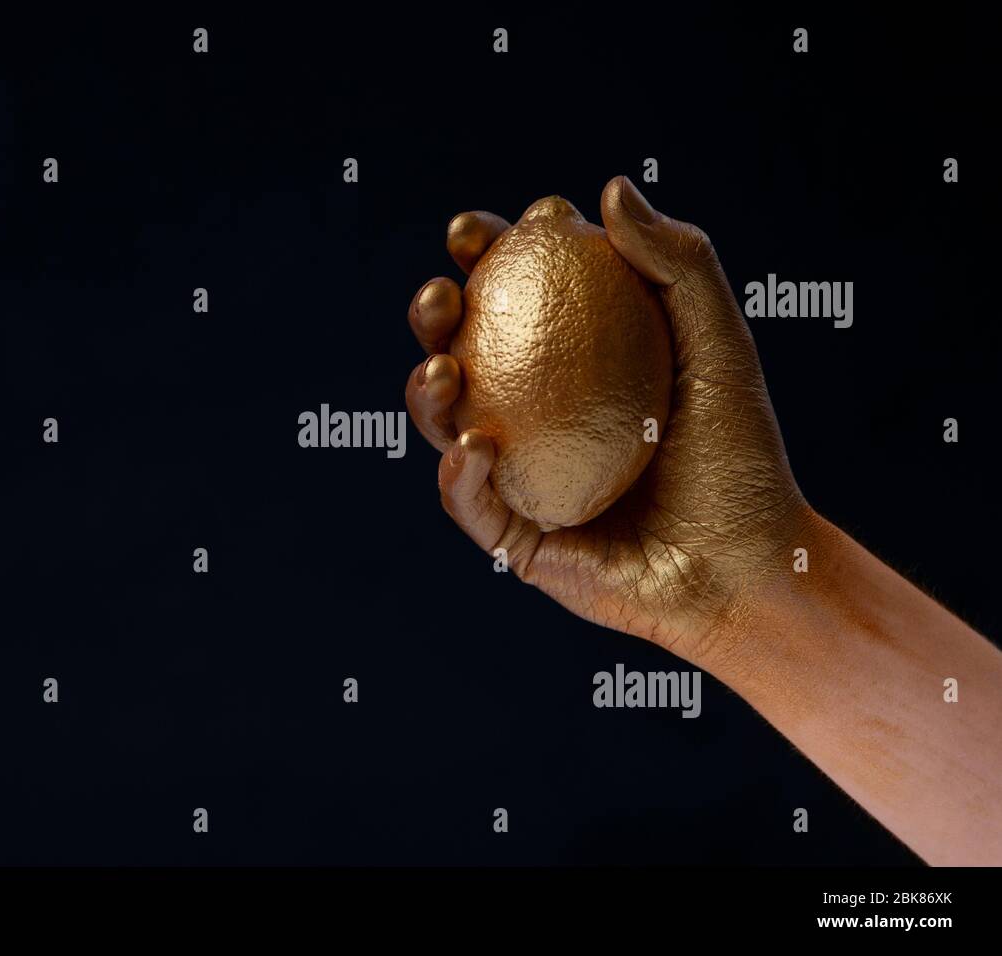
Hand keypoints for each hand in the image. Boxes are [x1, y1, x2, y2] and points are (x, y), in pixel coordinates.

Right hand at [406, 176, 810, 666]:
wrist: (753, 570)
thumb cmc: (743, 457)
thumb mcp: (718, 346)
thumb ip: (678, 263)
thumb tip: (609, 189)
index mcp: (579, 368)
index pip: (521, 300)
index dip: (491, 257)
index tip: (485, 230)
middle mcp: (540, 419)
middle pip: (467, 355)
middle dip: (436, 316)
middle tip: (442, 292)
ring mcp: (522, 480)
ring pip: (448, 427)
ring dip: (427, 392)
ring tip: (442, 366)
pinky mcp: (517, 543)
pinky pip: (474, 507)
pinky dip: (460, 476)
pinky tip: (472, 446)